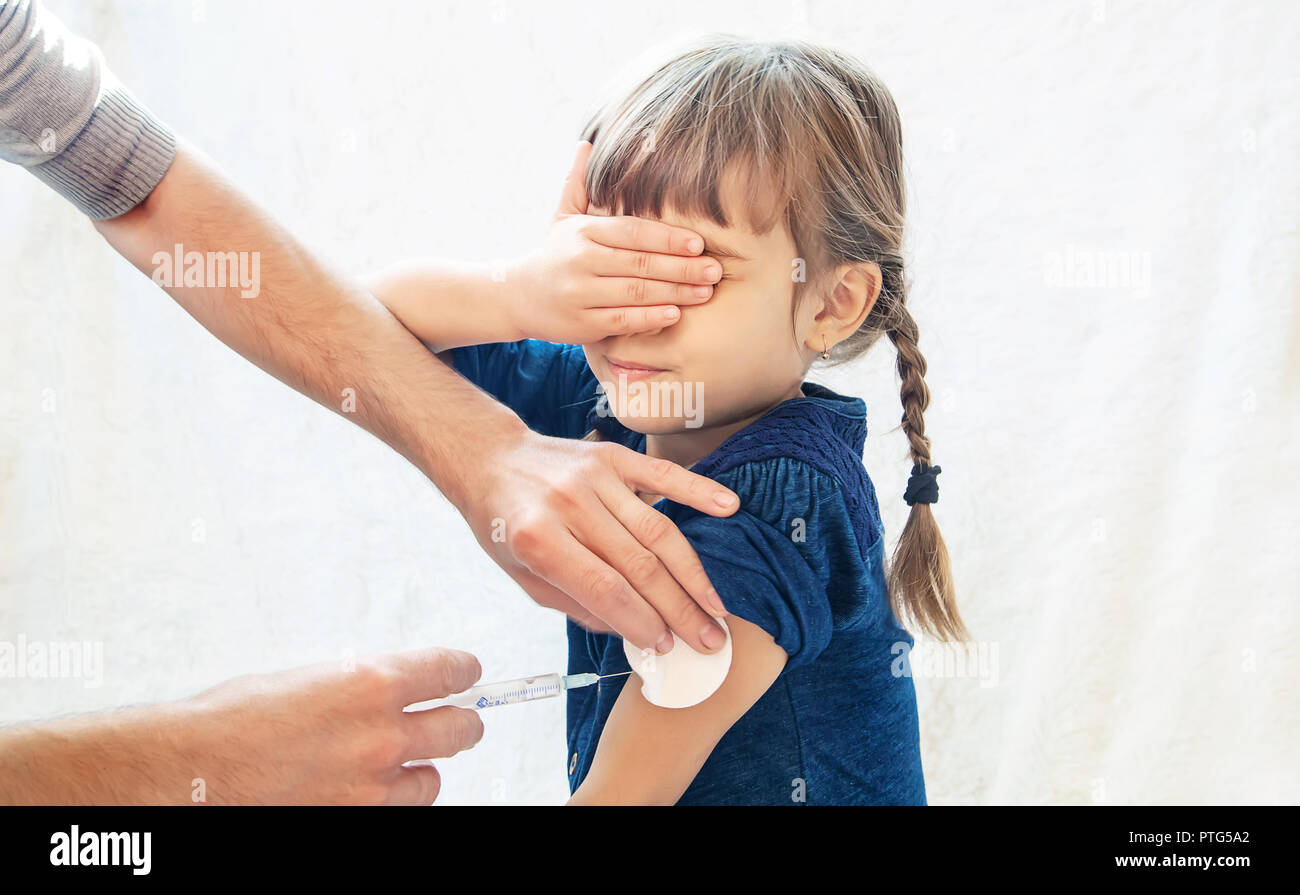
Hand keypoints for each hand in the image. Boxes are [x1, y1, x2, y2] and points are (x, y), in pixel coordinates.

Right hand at [174, 647, 483, 804]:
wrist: (193, 770)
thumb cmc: (234, 720)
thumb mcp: (307, 679)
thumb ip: (357, 685)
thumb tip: (385, 689)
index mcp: (370, 682)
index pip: (450, 671)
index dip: (463, 672)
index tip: (466, 674)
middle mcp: (382, 733)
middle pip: (461, 728)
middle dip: (461, 721)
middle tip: (458, 719)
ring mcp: (372, 783)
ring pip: (434, 778)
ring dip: (424, 767)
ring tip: (407, 761)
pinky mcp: (357, 817)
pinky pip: (399, 810)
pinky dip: (393, 800)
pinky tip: (375, 789)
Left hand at [457, 424, 736, 655]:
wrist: (490, 460)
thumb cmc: (503, 526)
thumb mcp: (522, 576)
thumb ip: (575, 604)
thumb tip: (632, 632)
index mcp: (537, 539)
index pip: (606, 589)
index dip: (642, 622)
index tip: (667, 647)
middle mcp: (569, 504)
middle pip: (639, 565)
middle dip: (678, 609)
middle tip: (708, 639)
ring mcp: (594, 477)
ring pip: (657, 530)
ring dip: (692, 573)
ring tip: (716, 607)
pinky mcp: (613, 456)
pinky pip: (663, 475)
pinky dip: (698, 490)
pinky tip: (728, 508)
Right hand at [504, 141, 722, 343]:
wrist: (517, 296)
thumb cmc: (553, 255)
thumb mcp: (562, 217)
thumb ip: (578, 183)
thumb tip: (587, 143)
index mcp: (583, 232)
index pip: (632, 232)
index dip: (667, 237)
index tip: (698, 243)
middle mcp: (581, 261)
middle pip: (640, 263)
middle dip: (681, 267)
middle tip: (715, 270)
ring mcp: (580, 294)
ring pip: (635, 292)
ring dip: (674, 292)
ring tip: (705, 292)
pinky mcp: (582, 324)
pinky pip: (622, 321)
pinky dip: (650, 318)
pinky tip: (675, 314)